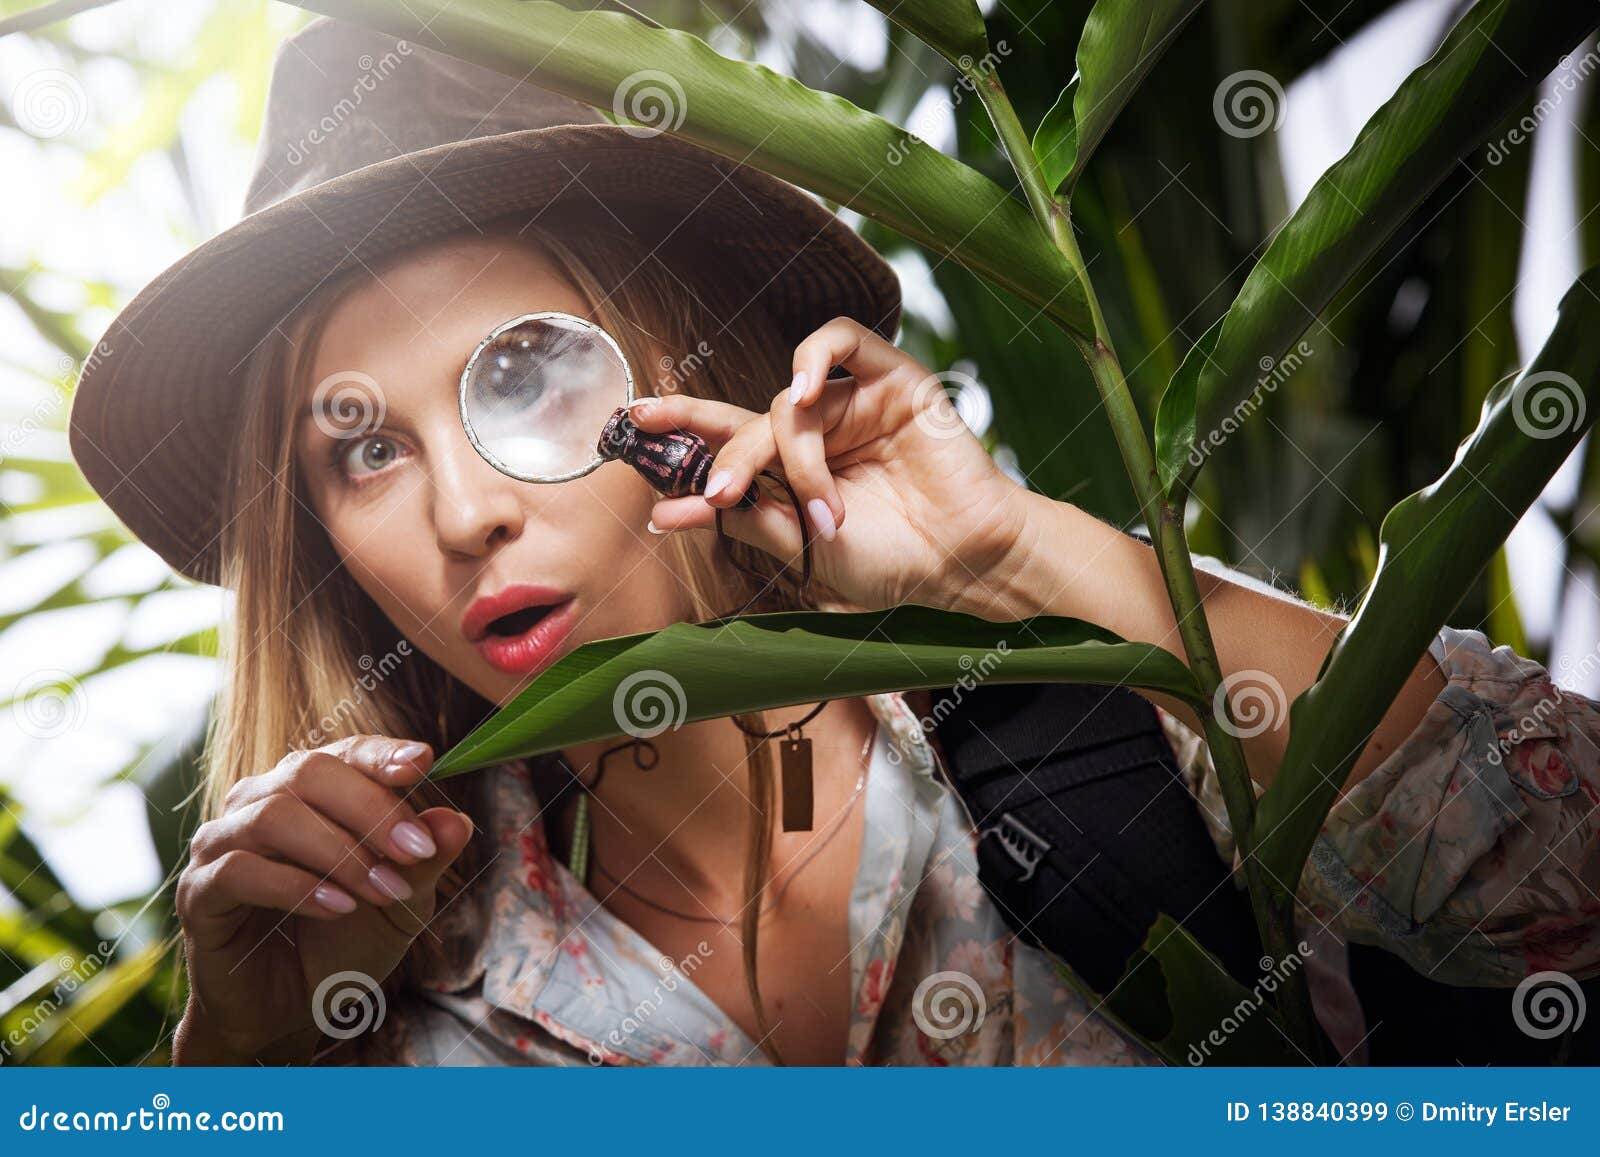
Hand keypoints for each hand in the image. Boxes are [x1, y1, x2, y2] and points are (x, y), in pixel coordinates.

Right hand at [173, 735, 472, 1063]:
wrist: (290, 1011)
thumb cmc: (344, 943)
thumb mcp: (400, 903)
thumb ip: (426, 862)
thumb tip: (458, 821)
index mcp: (309, 791)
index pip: (345, 752)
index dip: (381, 754)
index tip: (423, 762)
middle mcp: (260, 802)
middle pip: (310, 772)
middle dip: (371, 808)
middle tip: (415, 849)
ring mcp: (222, 842)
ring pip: (275, 815)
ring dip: (339, 852)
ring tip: (382, 890)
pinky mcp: (199, 890)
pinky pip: (240, 870)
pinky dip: (296, 887)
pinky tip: (338, 908)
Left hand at [632, 318, 1035, 614]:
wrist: (960, 564)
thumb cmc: (888, 563)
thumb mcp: (800, 550)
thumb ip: (741, 520)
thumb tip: (664, 509)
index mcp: (788, 467)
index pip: (722, 435)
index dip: (678, 425)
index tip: (629, 425)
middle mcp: (816, 428)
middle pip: (749, 422)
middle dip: (730, 458)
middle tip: (722, 495)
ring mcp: (852, 401)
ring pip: (790, 402)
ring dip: (795, 456)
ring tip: (820, 507)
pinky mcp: (891, 378)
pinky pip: (841, 339)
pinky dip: (812, 356)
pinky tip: (801, 389)